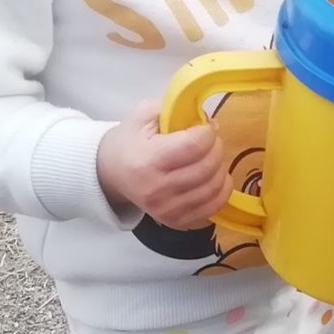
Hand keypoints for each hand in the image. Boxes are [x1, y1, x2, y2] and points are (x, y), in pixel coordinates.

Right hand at [96, 101, 227, 229]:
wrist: (112, 173)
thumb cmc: (131, 140)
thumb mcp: (145, 115)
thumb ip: (176, 110)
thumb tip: (208, 120)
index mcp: (147, 159)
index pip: (194, 146)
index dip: (207, 132)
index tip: (203, 127)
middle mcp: (157, 189)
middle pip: (207, 167)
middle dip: (216, 148)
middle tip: (210, 141)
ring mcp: (167, 210)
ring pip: (214, 188)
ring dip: (220, 168)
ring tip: (210, 158)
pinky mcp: (177, 222)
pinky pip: (213, 208)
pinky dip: (221, 191)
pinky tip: (213, 178)